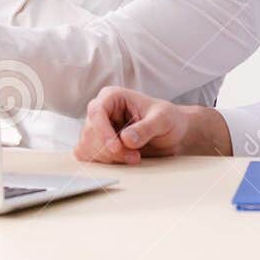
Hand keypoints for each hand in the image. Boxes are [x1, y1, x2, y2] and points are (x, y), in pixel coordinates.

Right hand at [75, 87, 191, 164]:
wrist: (171, 133)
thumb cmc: (167, 119)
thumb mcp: (163, 120)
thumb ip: (146, 128)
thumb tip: (126, 138)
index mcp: (112, 96)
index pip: (96, 112)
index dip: (103, 131)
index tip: (117, 147)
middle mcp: (101, 111)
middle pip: (90, 133)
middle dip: (111, 150)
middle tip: (135, 156)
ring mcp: (97, 129)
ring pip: (88, 147)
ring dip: (110, 158)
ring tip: (134, 157)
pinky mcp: (98, 144)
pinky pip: (89, 156)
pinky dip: (105, 162)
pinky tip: (123, 160)